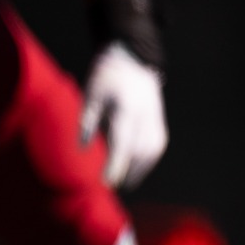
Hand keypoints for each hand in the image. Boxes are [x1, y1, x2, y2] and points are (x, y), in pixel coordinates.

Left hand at [80, 43, 166, 188]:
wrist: (134, 60)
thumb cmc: (107, 77)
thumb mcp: (91, 94)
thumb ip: (88, 121)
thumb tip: (84, 148)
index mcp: (127, 108)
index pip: (122, 143)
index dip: (116, 165)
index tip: (108, 183)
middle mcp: (145, 116)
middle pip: (139, 152)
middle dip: (127, 171)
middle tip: (111, 184)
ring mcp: (156, 120)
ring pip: (150, 153)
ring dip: (138, 170)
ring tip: (124, 181)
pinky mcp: (160, 123)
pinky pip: (155, 149)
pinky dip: (146, 162)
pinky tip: (135, 169)